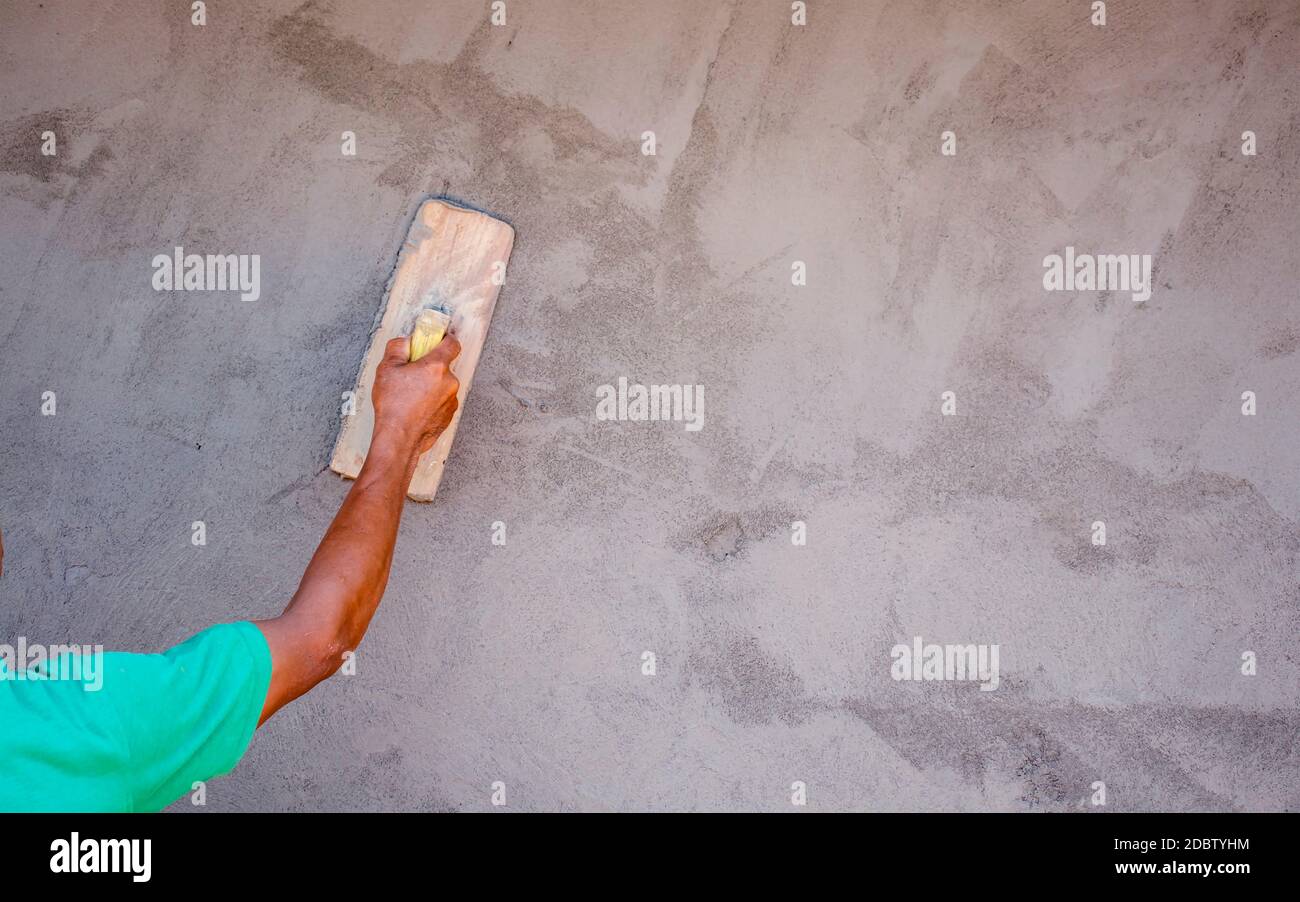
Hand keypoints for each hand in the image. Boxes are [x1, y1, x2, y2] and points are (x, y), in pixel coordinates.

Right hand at [371, 333, 460, 456]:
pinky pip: (441, 401)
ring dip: (430, 386)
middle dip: (428, 368)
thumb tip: (406, 342)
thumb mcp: (387, 369)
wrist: (399, 439)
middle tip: (411, 374)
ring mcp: (451, 400)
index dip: (445, 339)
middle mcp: (449, 382)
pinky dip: (431, 402)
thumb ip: (398, 348)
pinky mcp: (449, 415)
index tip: (437, 339)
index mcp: (436, 367)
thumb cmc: (393, 407)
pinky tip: (415, 408)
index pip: (452, 344)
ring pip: (442, 385)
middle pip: (443, 367)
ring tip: (410, 395)